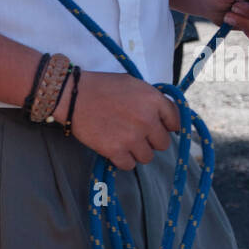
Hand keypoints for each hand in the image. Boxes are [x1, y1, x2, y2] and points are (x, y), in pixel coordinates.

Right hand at [55, 70, 179, 170]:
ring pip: (147, 157)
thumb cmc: (102, 86)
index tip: (159, 127)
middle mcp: (146, 119)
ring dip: (137, 151)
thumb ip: (152, 99)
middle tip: (136, 133)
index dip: (167, 126)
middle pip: (163, 143)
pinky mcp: (115, 150)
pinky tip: (114, 147)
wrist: (73, 95)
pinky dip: (122, 159)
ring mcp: (132, 137)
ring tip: (123, 140)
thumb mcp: (133, 84)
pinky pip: (129, 165)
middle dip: (151, 139)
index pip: (176, 122)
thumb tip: (167, 117)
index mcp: (153, 99)